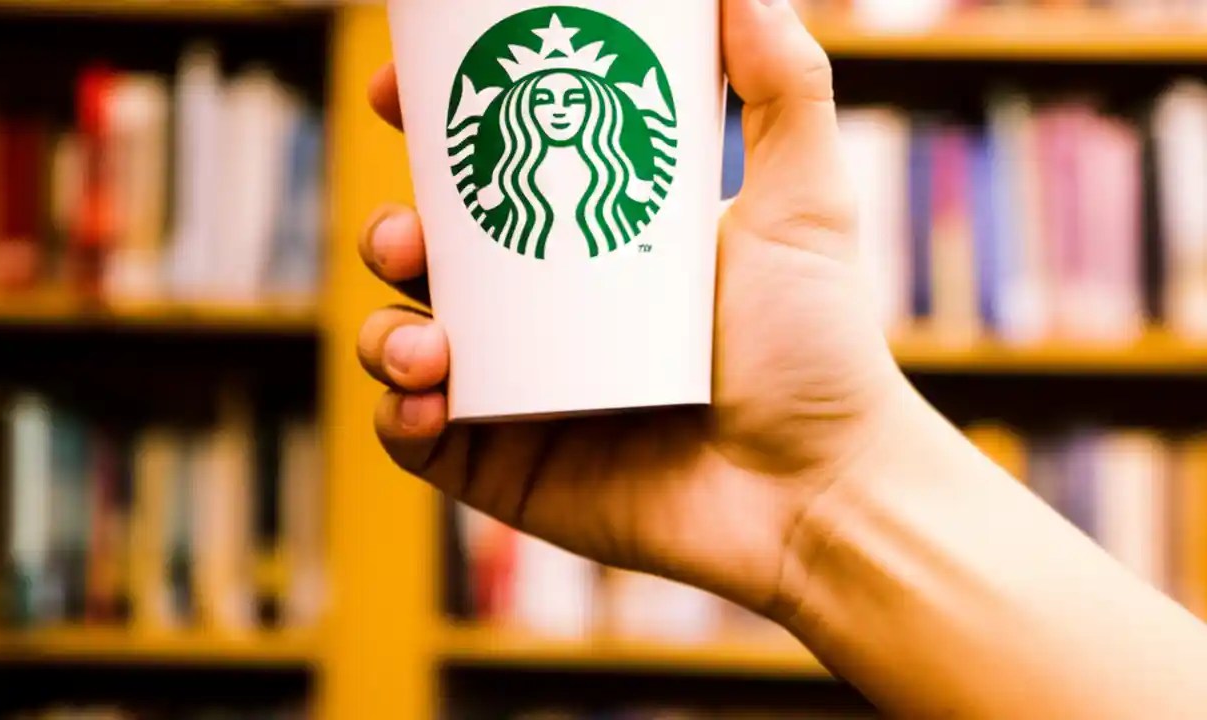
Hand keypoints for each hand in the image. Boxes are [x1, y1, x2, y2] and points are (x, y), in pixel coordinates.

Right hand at [359, 0, 908, 614]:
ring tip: (429, 342)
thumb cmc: (818, 350)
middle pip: (429, 258)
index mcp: (588, 245)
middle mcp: (544, 317)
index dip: (431, 134)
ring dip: (385, 330)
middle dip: (391, 234)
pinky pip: (415, 439)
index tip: (398, 93)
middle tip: (408, 235)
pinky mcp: (503, 465)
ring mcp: (518, 393)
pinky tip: (427, 402)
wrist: (820, 491)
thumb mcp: (803, 202)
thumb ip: (783, 89)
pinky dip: (398, 417)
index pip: (488, 177)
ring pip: (406, 342)